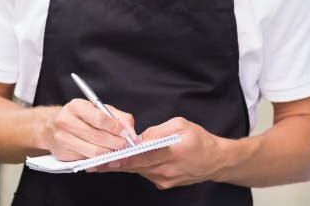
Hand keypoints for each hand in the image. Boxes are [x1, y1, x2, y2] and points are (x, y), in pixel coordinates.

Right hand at [45, 99, 138, 160]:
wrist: (53, 126)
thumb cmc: (80, 117)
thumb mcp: (99, 110)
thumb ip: (118, 117)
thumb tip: (131, 132)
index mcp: (76, 106)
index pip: (100, 118)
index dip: (116, 127)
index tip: (126, 133)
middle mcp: (66, 121)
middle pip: (98, 137)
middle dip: (117, 143)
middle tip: (125, 145)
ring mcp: (62, 138)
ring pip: (94, 152)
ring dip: (110, 153)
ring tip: (116, 151)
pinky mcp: (62, 153)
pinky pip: (87, 160)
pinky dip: (99, 160)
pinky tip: (104, 156)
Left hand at [89, 116, 226, 189]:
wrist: (216, 161)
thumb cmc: (199, 140)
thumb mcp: (180, 125)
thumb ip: (157, 131)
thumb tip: (139, 137)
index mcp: (170, 153)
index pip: (141, 157)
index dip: (122, 157)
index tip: (106, 158)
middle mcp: (165, 170)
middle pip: (134, 166)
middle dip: (113, 164)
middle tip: (92, 163)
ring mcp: (164, 179)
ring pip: (137, 170)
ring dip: (121, 165)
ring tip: (101, 161)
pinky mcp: (164, 183)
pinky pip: (144, 173)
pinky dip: (134, 167)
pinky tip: (123, 162)